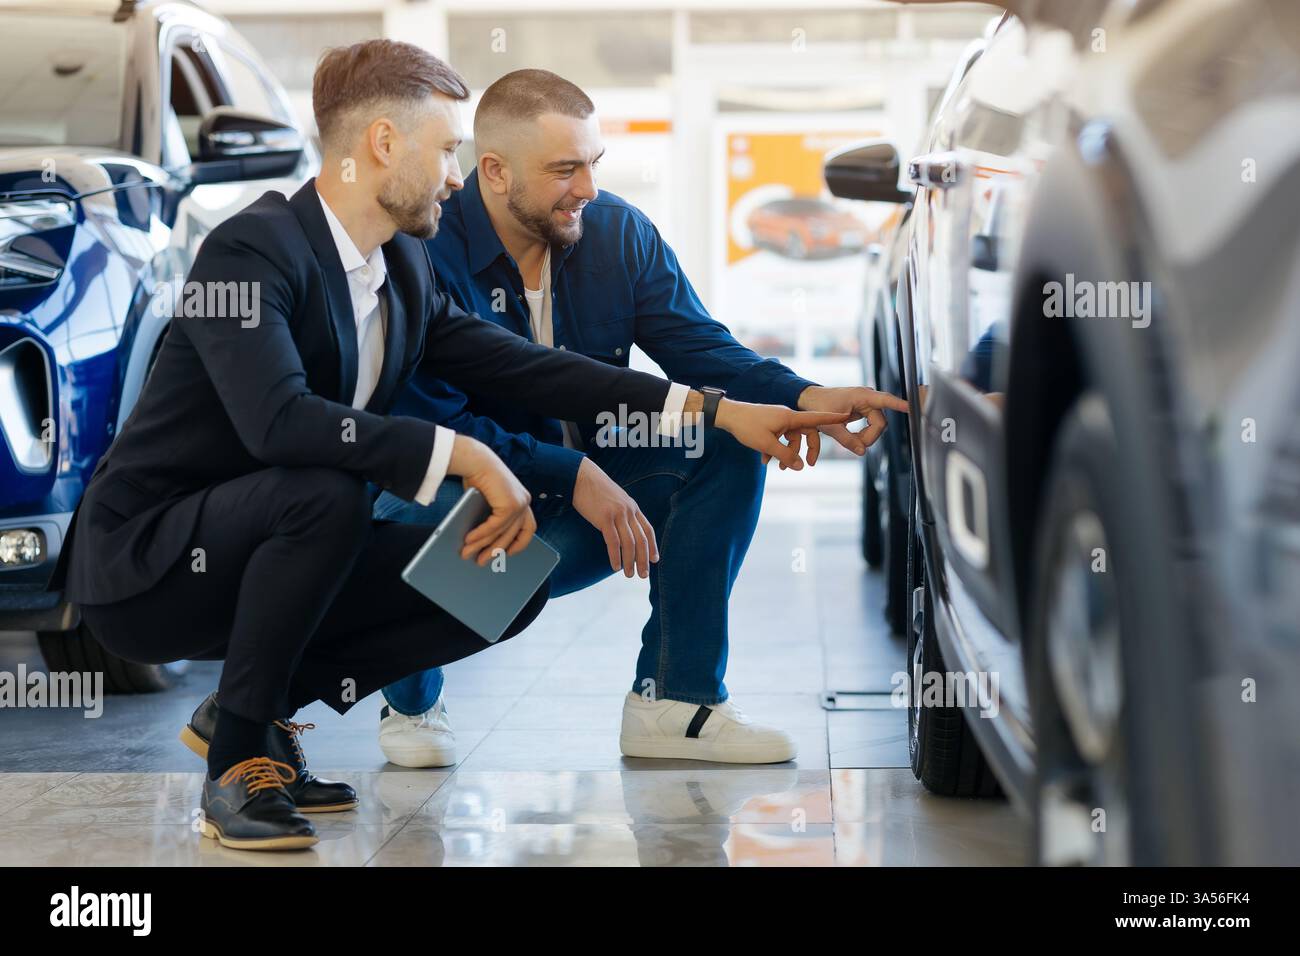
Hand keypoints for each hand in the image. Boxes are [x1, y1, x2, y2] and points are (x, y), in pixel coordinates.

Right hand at [447, 435, 536, 565]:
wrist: (475, 459)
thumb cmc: (478, 477)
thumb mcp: (488, 501)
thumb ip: (490, 518)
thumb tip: (482, 541)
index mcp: (522, 500)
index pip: (528, 528)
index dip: (519, 543)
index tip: (507, 555)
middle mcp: (525, 502)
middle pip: (513, 535)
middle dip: (496, 550)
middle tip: (481, 561)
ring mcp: (520, 503)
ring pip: (501, 533)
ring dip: (482, 544)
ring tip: (467, 553)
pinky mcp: (510, 504)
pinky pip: (494, 526)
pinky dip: (481, 534)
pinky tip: (469, 539)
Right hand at [572, 457, 657, 578]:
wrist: (581, 476)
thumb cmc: (595, 489)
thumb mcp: (615, 499)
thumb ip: (622, 512)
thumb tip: (623, 528)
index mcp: (632, 507)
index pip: (647, 529)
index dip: (652, 546)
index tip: (654, 560)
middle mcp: (628, 511)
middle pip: (641, 539)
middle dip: (644, 559)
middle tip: (643, 575)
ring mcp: (618, 514)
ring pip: (629, 543)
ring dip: (630, 561)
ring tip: (629, 574)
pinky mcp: (604, 518)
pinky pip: (613, 542)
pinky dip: (616, 556)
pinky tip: (615, 566)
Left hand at [712, 398, 851, 469]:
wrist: (728, 416)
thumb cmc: (747, 426)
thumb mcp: (767, 444)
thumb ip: (785, 456)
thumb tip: (800, 466)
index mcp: (790, 417)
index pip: (816, 418)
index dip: (832, 418)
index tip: (846, 416)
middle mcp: (787, 416)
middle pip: (805, 432)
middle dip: (806, 449)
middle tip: (808, 465)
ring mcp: (778, 420)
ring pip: (791, 438)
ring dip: (786, 453)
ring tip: (778, 467)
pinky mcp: (770, 424)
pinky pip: (779, 437)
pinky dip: (774, 449)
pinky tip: (764, 460)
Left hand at [795, 385, 909, 458]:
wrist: (809, 399)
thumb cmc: (818, 406)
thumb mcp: (830, 426)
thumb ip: (847, 440)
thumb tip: (862, 452)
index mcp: (862, 396)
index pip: (886, 400)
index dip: (900, 405)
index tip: (912, 407)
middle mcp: (867, 398)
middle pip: (880, 423)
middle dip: (869, 437)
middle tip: (854, 444)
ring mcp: (866, 405)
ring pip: (876, 427)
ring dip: (865, 437)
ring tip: (849, 440)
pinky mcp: (863, 411)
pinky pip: (870, 427)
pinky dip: (862, 435)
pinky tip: (852, 438)